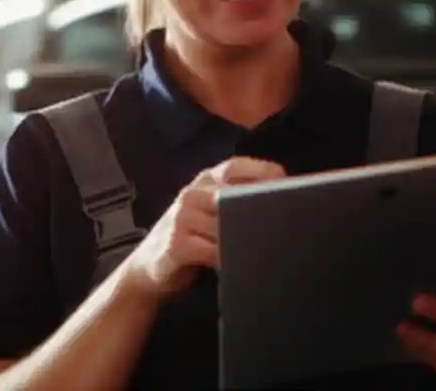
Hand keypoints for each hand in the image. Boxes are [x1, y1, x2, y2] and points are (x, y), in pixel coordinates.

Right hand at [122, 156, 285, 297]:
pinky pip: (214, 251)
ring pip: (227, 226)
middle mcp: (192, 193)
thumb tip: (278, 200)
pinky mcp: (177, 243)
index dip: (264, 172)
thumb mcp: (208, 212)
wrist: (147, 268)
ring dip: (245, 240)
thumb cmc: (188, 238)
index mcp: (203, 180)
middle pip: (235, 195)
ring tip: (259, 249)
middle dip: (259, 209)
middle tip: (282, 221)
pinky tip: (234, 264)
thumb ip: (233, 201)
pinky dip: (228, 259)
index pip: (236, 166)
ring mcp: (182, 217)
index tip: (288, 185)